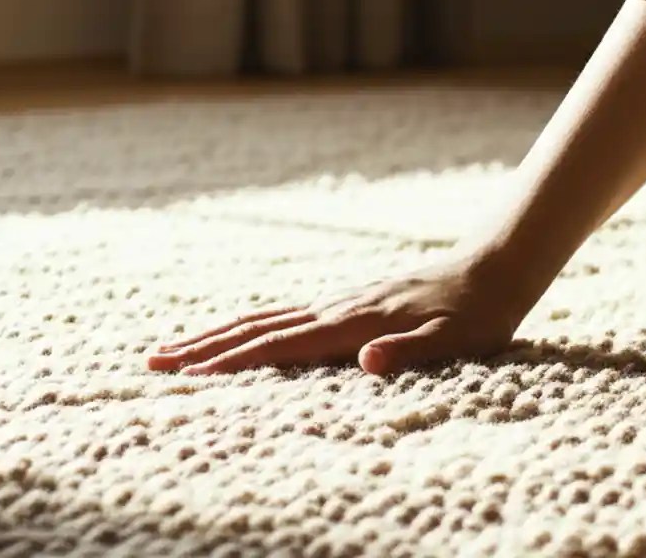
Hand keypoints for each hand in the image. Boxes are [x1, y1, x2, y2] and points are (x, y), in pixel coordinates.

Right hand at [146, 257, 531, 375]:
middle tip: (153, 361)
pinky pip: (281, 314)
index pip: (279, 345)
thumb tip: (363, 363)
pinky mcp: (345, 301)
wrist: (492, 267)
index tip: (189, 379)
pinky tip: (239, 334)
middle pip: (255, 328)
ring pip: (262, 317)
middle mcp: (334, 308)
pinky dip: (247, 326)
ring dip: (216, 334)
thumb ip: (408, 352)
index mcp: (351, 323)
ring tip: (176, 347)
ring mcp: (336, 301)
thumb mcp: (453, 342)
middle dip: (203, 347)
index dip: (232, 363)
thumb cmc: (475, 315)